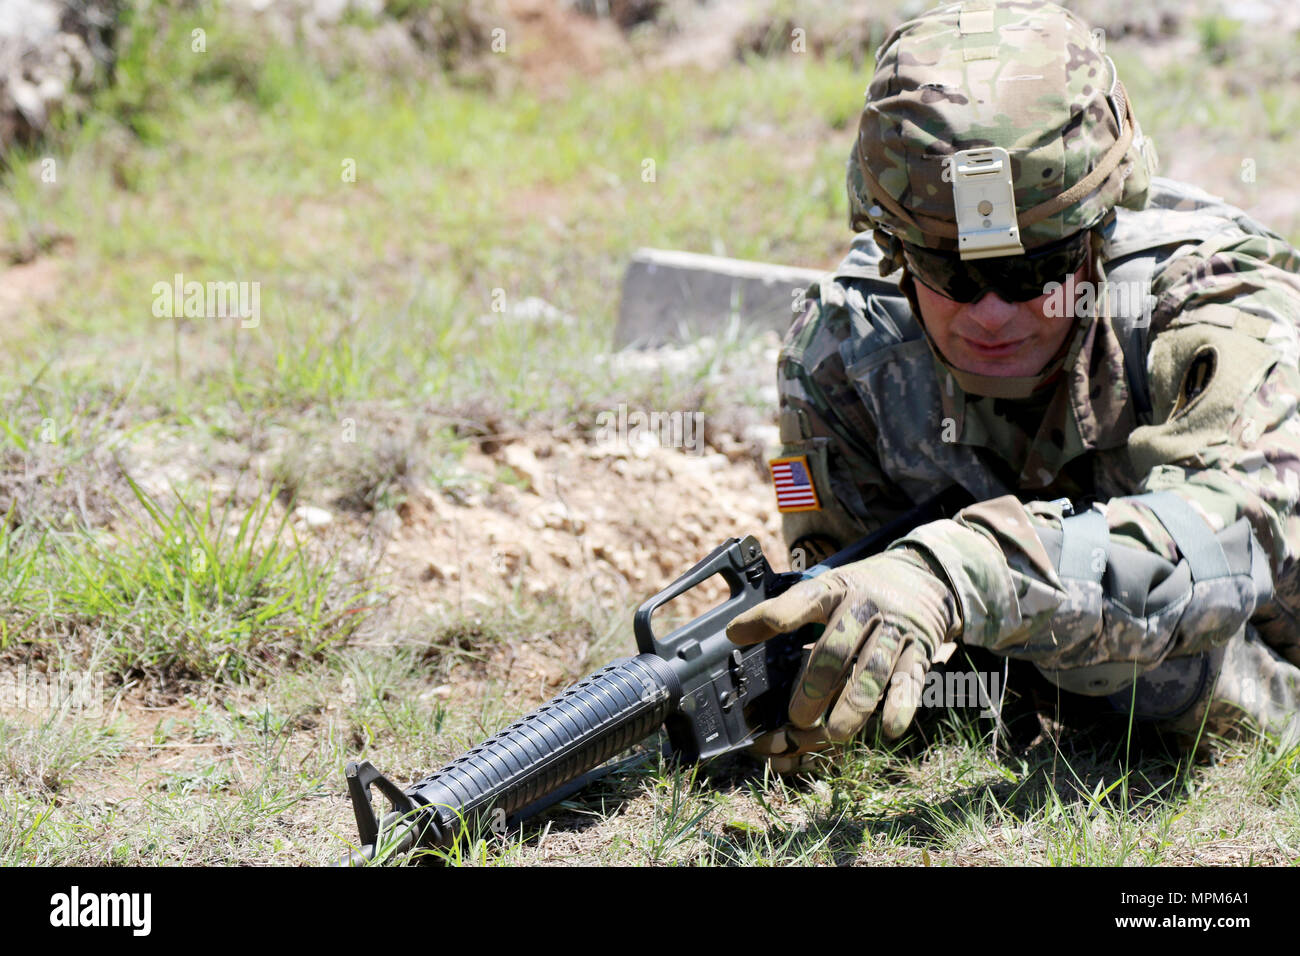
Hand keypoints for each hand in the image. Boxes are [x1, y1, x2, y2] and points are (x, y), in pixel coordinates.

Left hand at [727, 548, 959, 753]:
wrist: (924, 577)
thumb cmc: (859, 592)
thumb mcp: (826, 588)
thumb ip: (787, 611)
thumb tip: (734, 636)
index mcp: (834, 589)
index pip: (804, 599)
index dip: (779, 614)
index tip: (751, 632)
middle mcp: (865, 607)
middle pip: (838, 646)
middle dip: (816, 683)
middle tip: (796, 716)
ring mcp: (895, 631)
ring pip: (874, 670)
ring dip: (853, 705)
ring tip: (833, 733)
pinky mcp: (920, 652)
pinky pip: (911, 680)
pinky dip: (901, 705)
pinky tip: (888, 728)